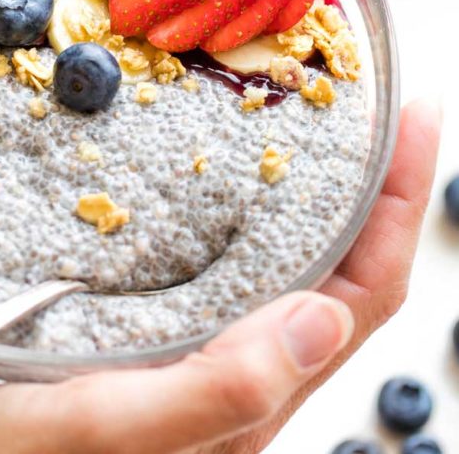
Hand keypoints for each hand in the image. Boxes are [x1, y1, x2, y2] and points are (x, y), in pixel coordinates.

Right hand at [0, 98, 439, 453]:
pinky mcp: (147, 330)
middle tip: (364, 96)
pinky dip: (237, 202)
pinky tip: (207, 164)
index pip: (360, 293)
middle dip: (365, 181)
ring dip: (308, 185)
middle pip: (336, 267)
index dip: (398, 206)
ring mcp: (192, 348)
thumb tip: (323, 319)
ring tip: (300, 112)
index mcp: (248, 399)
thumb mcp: (102, 430)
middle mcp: (235, 371)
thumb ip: (213, 392)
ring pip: (281, 259)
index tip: (414, 116)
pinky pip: (220, 258)